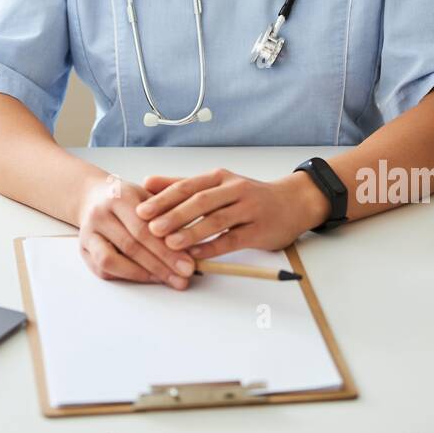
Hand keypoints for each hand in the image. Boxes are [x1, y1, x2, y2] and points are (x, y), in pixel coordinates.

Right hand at [77, 175, 197, 287]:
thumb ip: (167, 213)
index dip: (168, 249)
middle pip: (132, 245)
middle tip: (183, 278)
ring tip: (167, 280)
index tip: (189, 264)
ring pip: (112, 260)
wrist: (93, 195)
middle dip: (161, 265)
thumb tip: (193, 242)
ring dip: (142, 274)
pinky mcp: (83, 249)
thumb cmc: (127, 198)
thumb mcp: (147, 194)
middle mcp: (100, 214)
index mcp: (119, 196)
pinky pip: (104, 269)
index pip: (145, 228)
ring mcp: (88, 232)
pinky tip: (148, 278)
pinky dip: (127, 276)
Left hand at [134, 167, 327, 258]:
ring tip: (170, 243)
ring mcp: (248, 209)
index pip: (187, 186)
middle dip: (174, 215)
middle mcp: (234, 189)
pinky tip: (196, 255)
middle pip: (200, 201)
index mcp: (219, 178)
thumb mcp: (216, 184)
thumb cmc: (248, 195)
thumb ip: (182, 184)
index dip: (163, 198)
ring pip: (216, 220)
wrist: (292, 202)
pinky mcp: (259, 230)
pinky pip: (233, 239)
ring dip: (192, 231)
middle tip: (151, 227)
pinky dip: (213, 247)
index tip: (141, 210)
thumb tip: (147, 183)